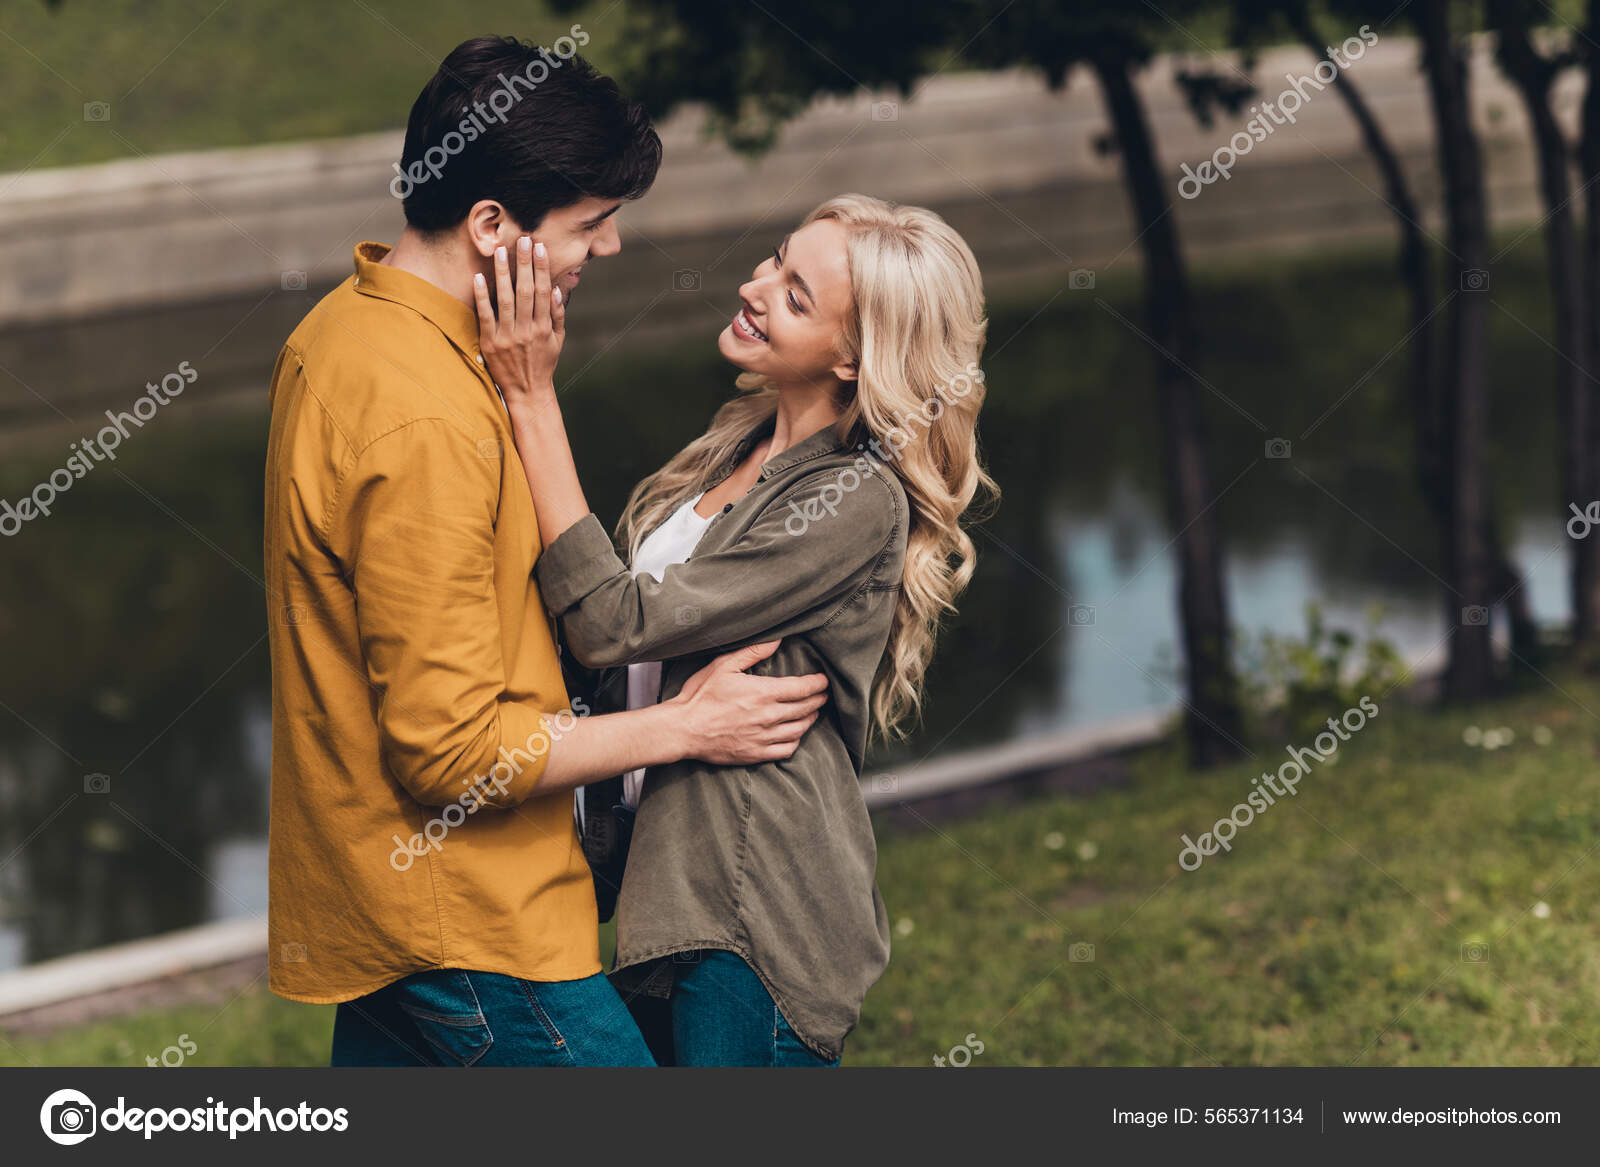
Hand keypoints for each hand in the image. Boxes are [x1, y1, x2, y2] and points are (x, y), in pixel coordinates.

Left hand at [471, 235, 564, 408]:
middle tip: (522, 240)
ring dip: (503, 273)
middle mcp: (526, 330)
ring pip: (505, 299)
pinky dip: (482, 296)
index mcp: (543, 327)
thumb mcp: (557, 341)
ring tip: (500, 251)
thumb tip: (554, 290)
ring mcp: (507, 336)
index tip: (539, 248)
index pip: (542, 291)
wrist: (527, 393)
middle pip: (525, 290)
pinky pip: (485, 315)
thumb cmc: (543, 364)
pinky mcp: (490, 343)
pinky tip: (479, 277)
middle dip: (524, 263)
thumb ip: (556, 315)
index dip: (541, 268)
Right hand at [669, 640, 828, 764]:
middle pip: (806, 708)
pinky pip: (786, 749)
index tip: (824, 679)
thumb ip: (753, 653)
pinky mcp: (756, 754)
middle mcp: (769, 717)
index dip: (818, 683)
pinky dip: (796, 740)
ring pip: (800, 729)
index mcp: (763, 693)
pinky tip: (795, 733)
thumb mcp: (724, 666)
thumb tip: (777, 640)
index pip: (803, 688)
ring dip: (811, 718)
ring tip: (813, 711)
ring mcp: (764, 737)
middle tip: (824, 693)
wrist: (682, 729)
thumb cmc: (700, 696)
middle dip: (819, 699)